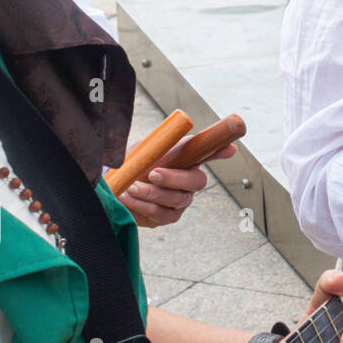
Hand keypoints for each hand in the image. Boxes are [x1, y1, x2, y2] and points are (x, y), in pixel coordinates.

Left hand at [118, 134, 236, 226]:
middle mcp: (188, 182)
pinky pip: (161, 214)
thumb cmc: (132, 165)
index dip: (221, 152)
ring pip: (177, 200)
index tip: (230, 148)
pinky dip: (143, 206)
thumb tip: (183, 124)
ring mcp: (179, 202)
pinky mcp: (165, 218)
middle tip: (153, 173)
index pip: (210, 153)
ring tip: (131, 187)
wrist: (112, 186)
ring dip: (152, 193)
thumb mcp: (146, 149)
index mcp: (186, 160)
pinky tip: (129, 197)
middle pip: (197, 182)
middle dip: (175, 178)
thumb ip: (165, 139)